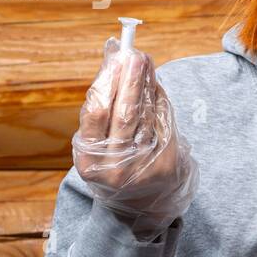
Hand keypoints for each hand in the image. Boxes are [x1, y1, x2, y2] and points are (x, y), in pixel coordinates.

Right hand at [72, 36, 197, 234]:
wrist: (140, 205)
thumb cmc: (113, 162)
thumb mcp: (98, 140)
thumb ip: (104, 99)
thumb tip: (113, 51)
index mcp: (89, 159)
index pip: (97, 111)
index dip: (109, 81)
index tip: (118, 57)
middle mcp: (114, 166)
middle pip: (126, 113)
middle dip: (132, 80)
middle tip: (137, 54)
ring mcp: (143, 168)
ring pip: (149, 117)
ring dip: (149, 86)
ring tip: (146, 66)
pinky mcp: (167, 166)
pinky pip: (165, 124)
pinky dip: (161, 102)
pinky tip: (157, 88)